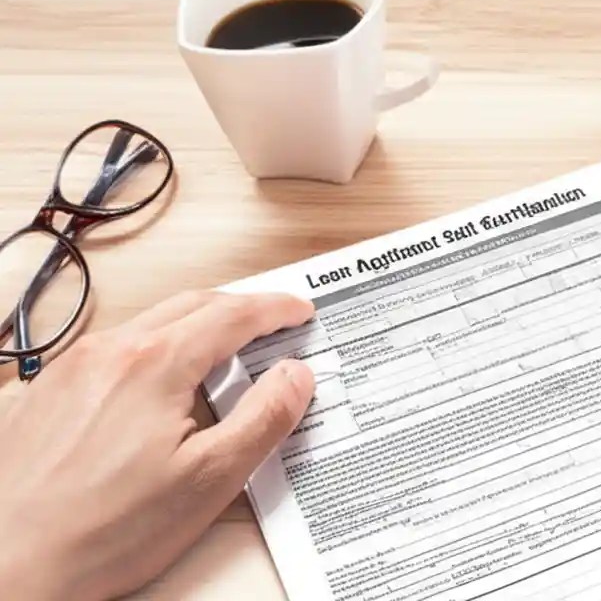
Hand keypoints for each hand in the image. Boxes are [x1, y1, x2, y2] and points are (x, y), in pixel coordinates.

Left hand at [0, 291, 315, 600]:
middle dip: (239, 308)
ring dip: (195, 327)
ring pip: (149, 324)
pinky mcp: (47, 392)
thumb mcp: (210, 479)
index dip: (275, 309)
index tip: (299, 313)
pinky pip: (113, 350)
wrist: (8, 566)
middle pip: (190, 306)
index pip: (231, 315)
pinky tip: (161, 389)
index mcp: (155, 363)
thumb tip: (296, 375)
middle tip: (274, 324)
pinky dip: (154, 351)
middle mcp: (109, 352)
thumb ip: (264, 418)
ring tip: (224, 357)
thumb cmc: (103, 532)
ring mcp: (71, 369)